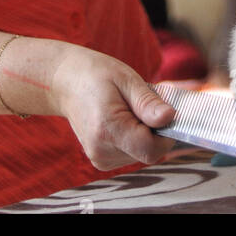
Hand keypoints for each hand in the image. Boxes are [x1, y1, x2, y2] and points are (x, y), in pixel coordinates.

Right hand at [51, 47, 176, 170]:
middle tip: (141, 103)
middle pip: (148, 152)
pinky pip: (130, 154)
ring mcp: (99, 159)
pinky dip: (134, 138)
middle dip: (154, 129)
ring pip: (141, 154)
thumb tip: (170, 117)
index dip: (166, 133)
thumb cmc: (96, 75)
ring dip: (144, 133)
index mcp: (108, 129)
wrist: (65, 82)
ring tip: (128, 109)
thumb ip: (148, 102)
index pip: (151, 149)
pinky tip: (121, 119)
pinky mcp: (100, 160)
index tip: (166, 111)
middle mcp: (102, 151)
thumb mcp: (126, 79)